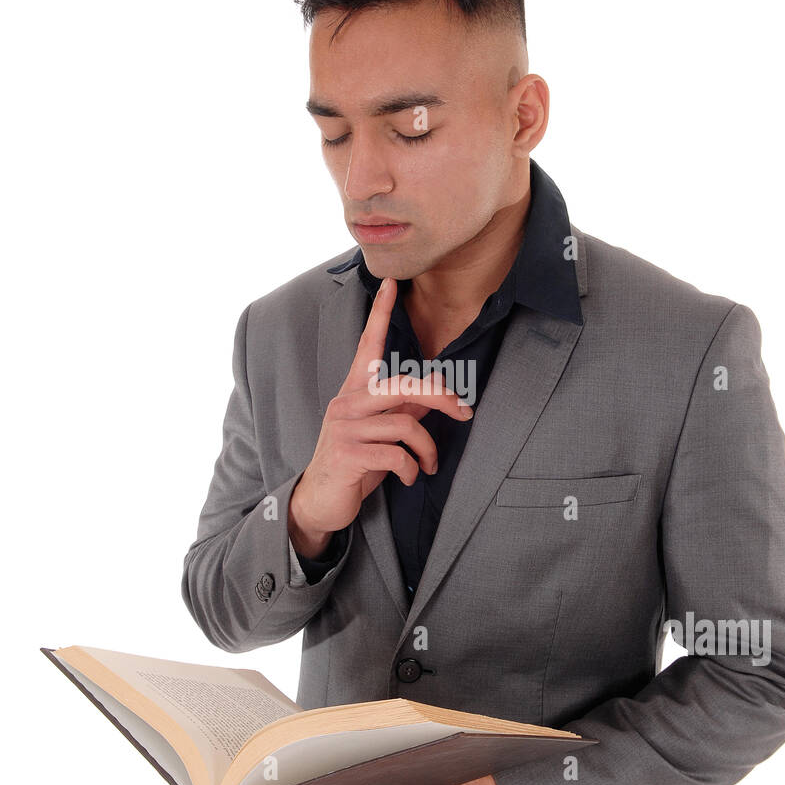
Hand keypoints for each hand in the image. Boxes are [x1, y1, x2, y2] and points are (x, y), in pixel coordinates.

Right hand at [288, 275, 473, 556]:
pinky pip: (396, 454)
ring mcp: (344, 427)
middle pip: (403, 384)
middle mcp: (347, 402)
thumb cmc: (355, 463)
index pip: (368, 345)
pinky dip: (411, 469)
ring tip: (428, 466)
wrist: (319, 501)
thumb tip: (441, 393)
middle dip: (441, 397)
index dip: (380, 314)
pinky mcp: (347, 453)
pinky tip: (408, 478)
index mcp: (354, 391)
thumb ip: (404, 409)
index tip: (392, 283)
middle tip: (465, 413)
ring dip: (427, 450)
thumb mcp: (381, 433)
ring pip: (406, 424)